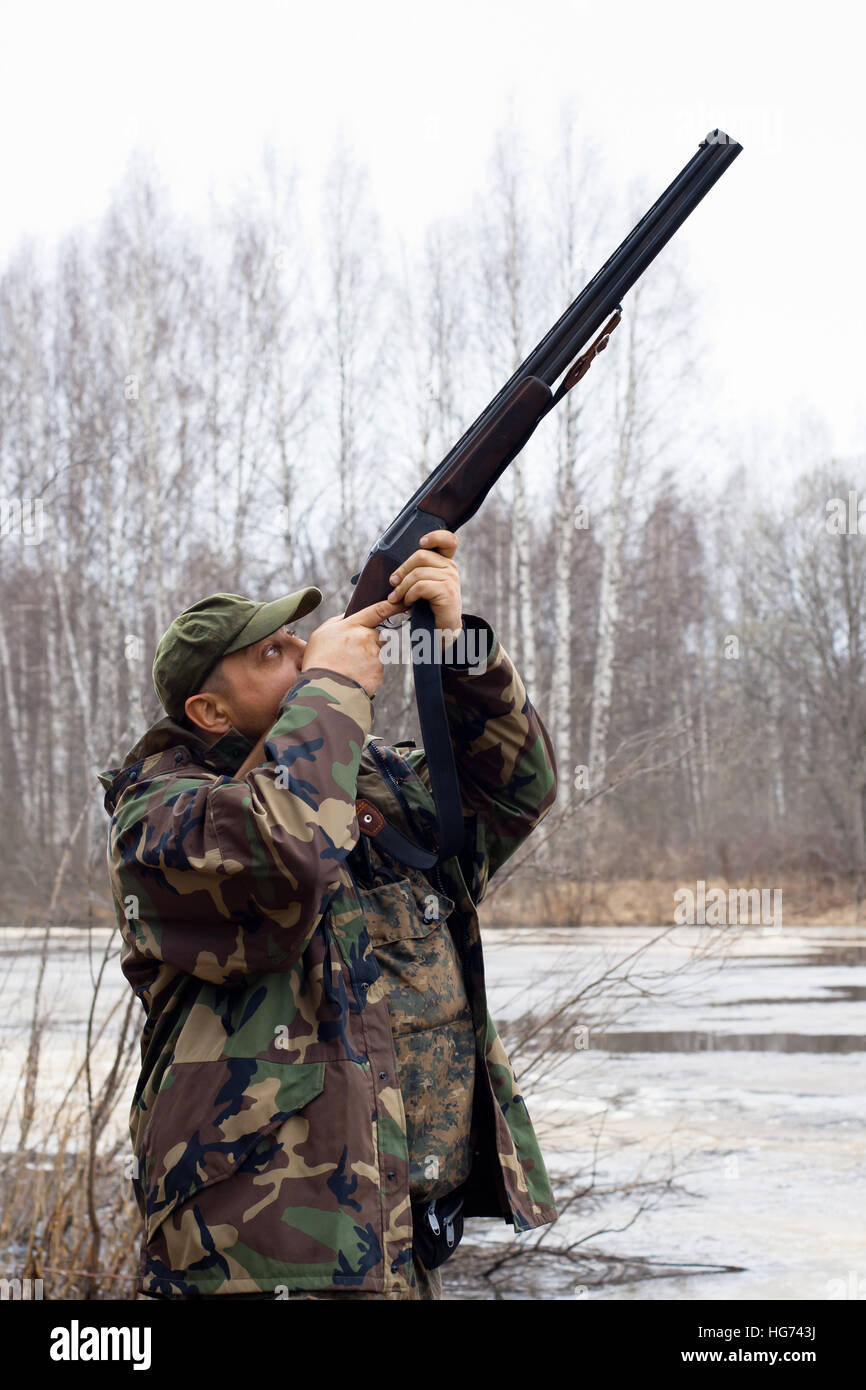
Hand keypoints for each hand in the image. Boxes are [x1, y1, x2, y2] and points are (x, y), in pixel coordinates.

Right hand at [301, 598, 403, 696]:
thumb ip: (337, 621)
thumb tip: (348, 615)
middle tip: (354, 654)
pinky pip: (377, 669)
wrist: (322, 690)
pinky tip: (355, 676)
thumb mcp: (321, 634)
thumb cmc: (318, 661)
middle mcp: (367, 638)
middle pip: (380, 635)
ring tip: (350, 668)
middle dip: (371, 642)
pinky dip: (369, 673)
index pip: (378, 610)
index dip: (393, 606)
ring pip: (378, 653)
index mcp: (353, 626)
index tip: (402, 604)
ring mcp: (375, 656)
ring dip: (369, 659)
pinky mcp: (379, 672)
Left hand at [386, 529, 462, 643]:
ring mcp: (451, 580)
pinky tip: (408, 604)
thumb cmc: (429, 608)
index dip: (435, 536)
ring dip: (402, 587)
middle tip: (393, 583)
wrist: (442, 631)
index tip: (421, 542)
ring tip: (397, 598)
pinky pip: (421, 586)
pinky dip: (409, 595)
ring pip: (418, 573)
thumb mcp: (423, 586)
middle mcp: (451, 568)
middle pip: (421, 556)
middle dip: (402, 570)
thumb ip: (415, 573)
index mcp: (445, 563)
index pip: (447, 540)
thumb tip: (394, 573)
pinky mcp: (447, 592)